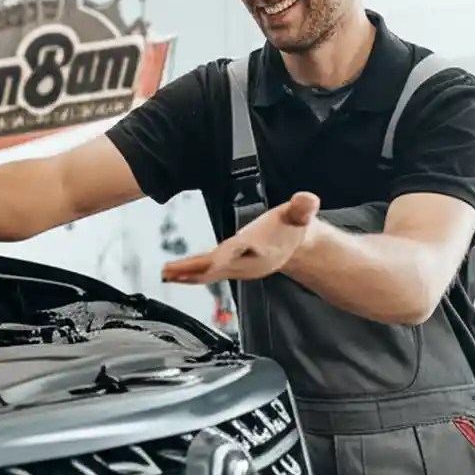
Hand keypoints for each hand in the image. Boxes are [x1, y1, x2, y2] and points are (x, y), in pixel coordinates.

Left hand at [162, 192, 320, 283]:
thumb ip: (302, 208)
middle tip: (169, 270)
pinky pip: (207, 275)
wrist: (298, 247)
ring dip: (186, 275)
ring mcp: (237, 269)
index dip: (223, 256)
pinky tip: (175, 275)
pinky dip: (191, 275)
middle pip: (216, 267)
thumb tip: (308, 200)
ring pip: (208, 275)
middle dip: (192, 270)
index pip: (238, 252)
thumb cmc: (292, 227)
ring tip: (166, 273)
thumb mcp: (299, 214)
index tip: (206, 261)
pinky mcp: (231, 269)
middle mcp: (246, 263)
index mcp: (259, 248)